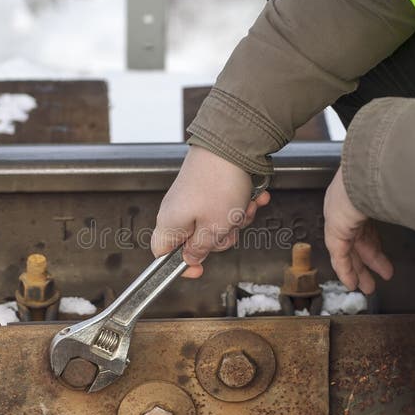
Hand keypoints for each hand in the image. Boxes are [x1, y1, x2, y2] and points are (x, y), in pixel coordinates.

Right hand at [151, 146, 269, 277]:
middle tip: (231, 227)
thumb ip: (200, 249)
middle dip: (220, 237)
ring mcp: (193, 196)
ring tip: (245, 207)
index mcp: (170, 222)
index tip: (199, 270)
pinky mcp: (207, 186)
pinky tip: (253, 197)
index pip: (161, 254)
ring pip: (215, 222)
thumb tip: (191, 259)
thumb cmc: (219, 185)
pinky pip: (224, 204)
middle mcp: (177, 209)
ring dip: (235, 219)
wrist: (231, 144)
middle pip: (196, 240)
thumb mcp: (214, 228)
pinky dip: (239, 203)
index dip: (179, 266)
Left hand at [323, 167, 392, 293]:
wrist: (364, 176)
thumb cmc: (383, 176)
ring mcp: (338, 221)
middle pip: (359, 242)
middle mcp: (347, 210)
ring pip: (348, 252)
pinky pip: (339, 257)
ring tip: (365, 287)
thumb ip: (407, 207)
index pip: (368, 228)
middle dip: (369, 262)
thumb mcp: (397, 194)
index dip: (376, 245)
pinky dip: (346, 272)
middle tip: (377, 275)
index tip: (382, 259)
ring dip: (358, 271)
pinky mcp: (335, 233)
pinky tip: (351, 284)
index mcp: (361, 198)